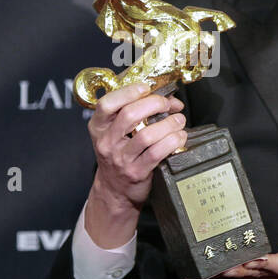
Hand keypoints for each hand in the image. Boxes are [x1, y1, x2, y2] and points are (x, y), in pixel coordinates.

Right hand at [84, 83, 185, 246]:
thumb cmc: (117, 156)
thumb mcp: (113, 133)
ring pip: (147, 135)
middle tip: (167, 104)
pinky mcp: (136, 172)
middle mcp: (107, 142)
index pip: (107, 104)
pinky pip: (157, 152)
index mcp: (99, 127)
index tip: (146, 88)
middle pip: (130, 115)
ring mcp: (121, 159)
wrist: (114, 190)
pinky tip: (179, 137)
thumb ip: (130, 113)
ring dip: (168, 124)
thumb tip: (164, 97)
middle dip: (154, 104)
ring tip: (178, 120)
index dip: (128, 92)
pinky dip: (172, 141)